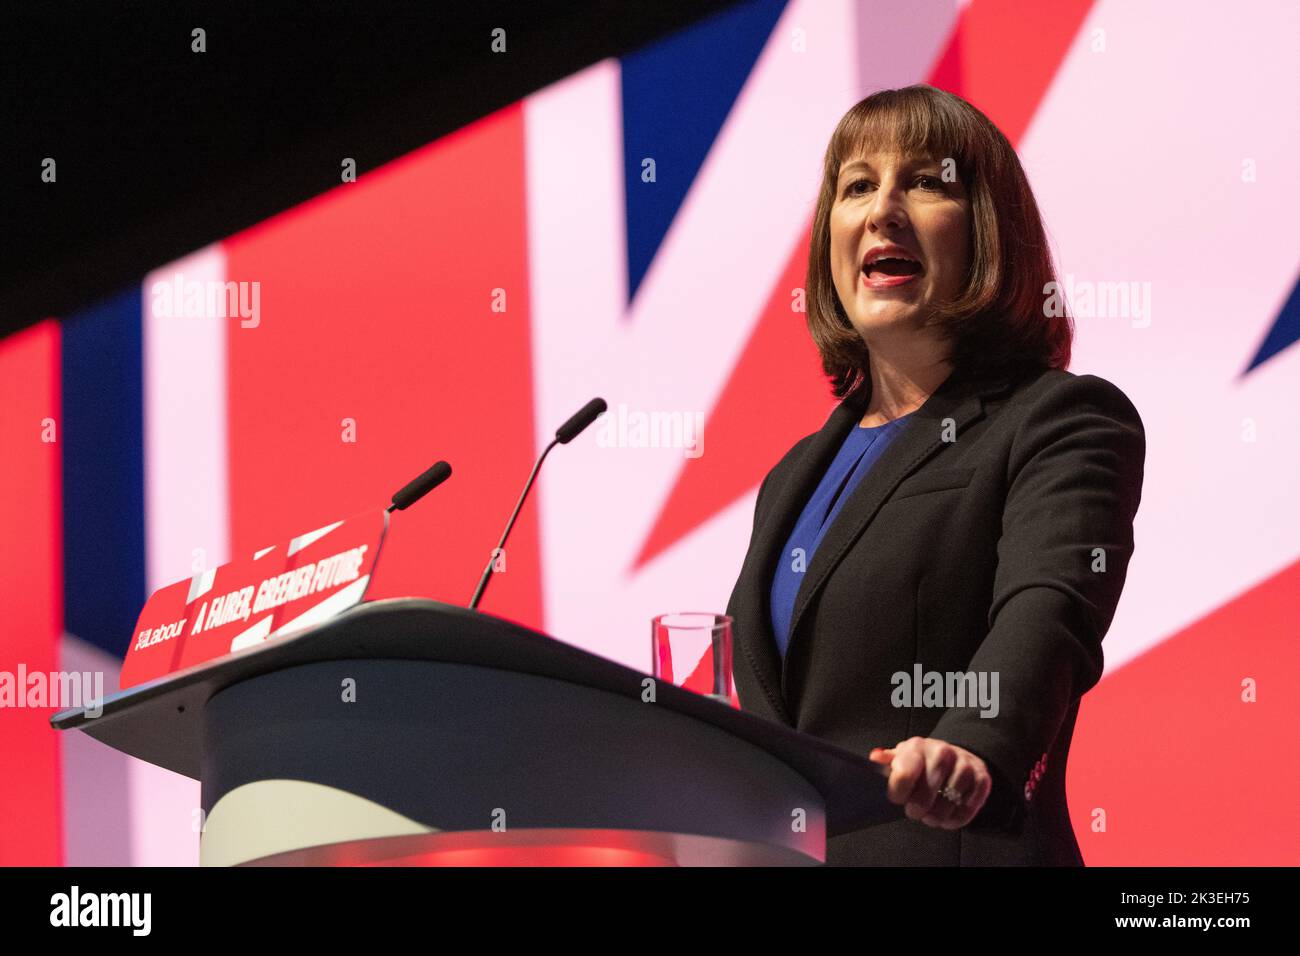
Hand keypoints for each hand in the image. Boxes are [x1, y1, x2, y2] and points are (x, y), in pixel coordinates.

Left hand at [869, 737, 992, 828]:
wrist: (955, 756)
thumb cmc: (922, 762)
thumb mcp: (902, 758)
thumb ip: (888, 761)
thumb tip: (875, 757)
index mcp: (917, 747)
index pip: (906, 771)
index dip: (899, 791)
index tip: (897, 799)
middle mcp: (942, 752)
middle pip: (930, 787)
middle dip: (919, 807)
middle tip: (914, 813)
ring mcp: (964, 764)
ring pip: (951, 799)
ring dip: (938, 815)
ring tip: (931, 817)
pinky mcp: (982, 779)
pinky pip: (970, 806)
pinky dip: (957, 819)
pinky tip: (947, 819)